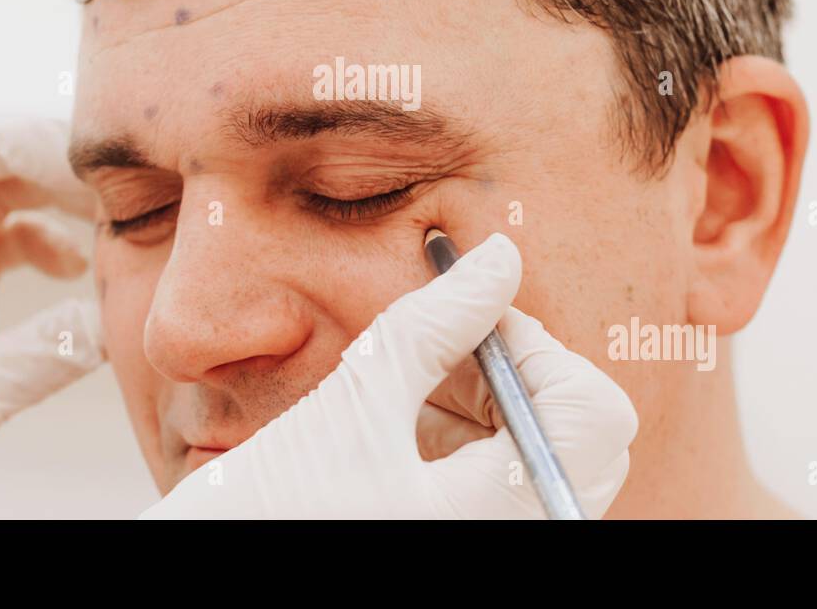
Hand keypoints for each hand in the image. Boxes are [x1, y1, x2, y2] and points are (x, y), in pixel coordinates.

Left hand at [0, 120, 103, 518]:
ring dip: (60, 202)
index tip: (91, 170)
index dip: (21, 141)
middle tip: (125, 193)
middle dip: (56, 166)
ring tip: (114, 224)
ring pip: (3, 202)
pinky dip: (54, 246)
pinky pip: (11, 246)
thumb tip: (121, 316)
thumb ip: (37, 357)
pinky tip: (80, 274)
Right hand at [142, 232, 636, 518]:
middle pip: (588, 443)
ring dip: (503, 406)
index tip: (473, 317)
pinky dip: (483, 444)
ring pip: (553, 463)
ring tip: (426, 379)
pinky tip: (420, 419)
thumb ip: (436, 324)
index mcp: (497, 515)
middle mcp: (515, 540)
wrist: (224, 557)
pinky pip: (514, 489)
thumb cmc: (270, 508)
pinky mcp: (468, 540)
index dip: (536, 347)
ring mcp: (493, 545)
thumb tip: (498, 260)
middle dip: (527, 376)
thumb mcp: (353, 404)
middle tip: (454, 347)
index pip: (593, 414)